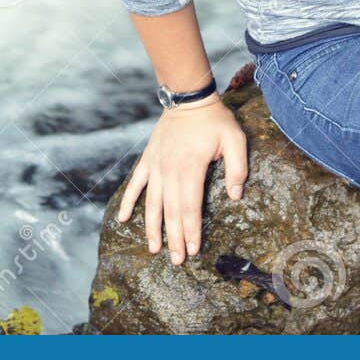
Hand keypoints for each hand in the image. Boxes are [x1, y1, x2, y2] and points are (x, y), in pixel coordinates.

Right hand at [117, 96, 247, 265]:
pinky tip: (122, 219)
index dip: (191, 230)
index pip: (190, 207)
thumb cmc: (215, 120)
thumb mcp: (235, 140)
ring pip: (152, 203)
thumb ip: (237, 168)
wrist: (188, 98)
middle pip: (171, 211)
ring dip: (152, 228)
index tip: (192, 250)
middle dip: (174, 238)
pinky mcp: (148, 160)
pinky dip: (128, 202)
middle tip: (176, 261)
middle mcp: (170, 170)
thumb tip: (234, 196)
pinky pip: (135, 184)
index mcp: (191, 168)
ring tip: (154, 249)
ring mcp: (156, 166)